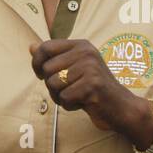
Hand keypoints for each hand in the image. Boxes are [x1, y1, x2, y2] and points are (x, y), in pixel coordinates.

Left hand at [30, 38, 152, 144]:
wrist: (121, 107)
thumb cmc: (94, 88)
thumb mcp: (74, 68)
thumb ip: (54, 57)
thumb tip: (31, 47)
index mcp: (81, 45)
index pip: (46, 47)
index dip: (36, 63)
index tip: (41, 75)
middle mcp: (86, 52)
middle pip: (47, 69)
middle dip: (51, 85)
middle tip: (67, 90)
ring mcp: (90, 68)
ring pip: (53, 84)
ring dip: (59, 97)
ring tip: (75, 96)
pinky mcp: (92, 85)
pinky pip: (64, 98)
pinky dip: (69, 105)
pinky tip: (82, 103)